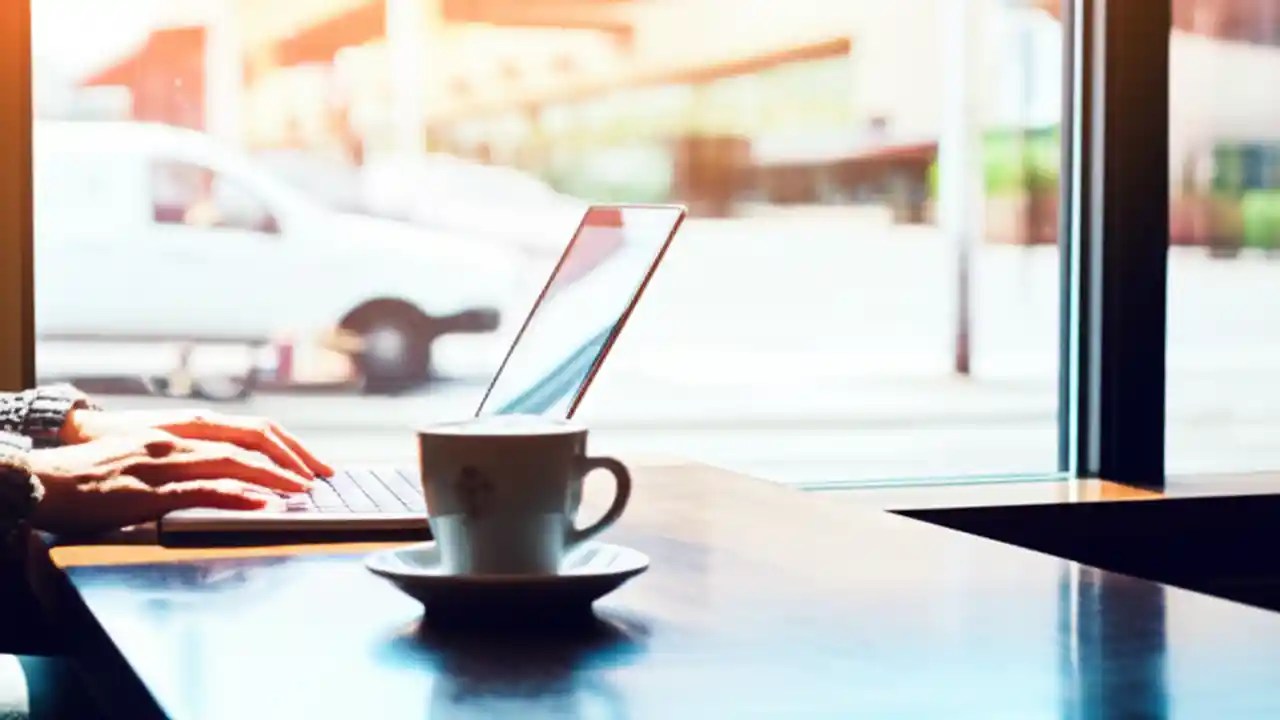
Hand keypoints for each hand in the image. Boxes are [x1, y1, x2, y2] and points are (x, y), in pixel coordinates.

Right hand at [61, 408, 333, 478]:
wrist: (43, 475)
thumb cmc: (100, 467)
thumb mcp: (154, 451)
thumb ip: (193, 457)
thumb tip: (236, 473)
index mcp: (185, 428)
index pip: (253, 428)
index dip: (290, 444)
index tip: (317, 463)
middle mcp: (180, 438)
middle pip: (252, 440)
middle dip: (294, 458)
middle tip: (324, 477)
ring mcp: (164, 463)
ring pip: (233, 462)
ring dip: (274, 476)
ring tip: (304, 491)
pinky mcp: (148, 491)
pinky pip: (201, 490)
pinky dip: (236, 495)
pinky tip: (261, 503)